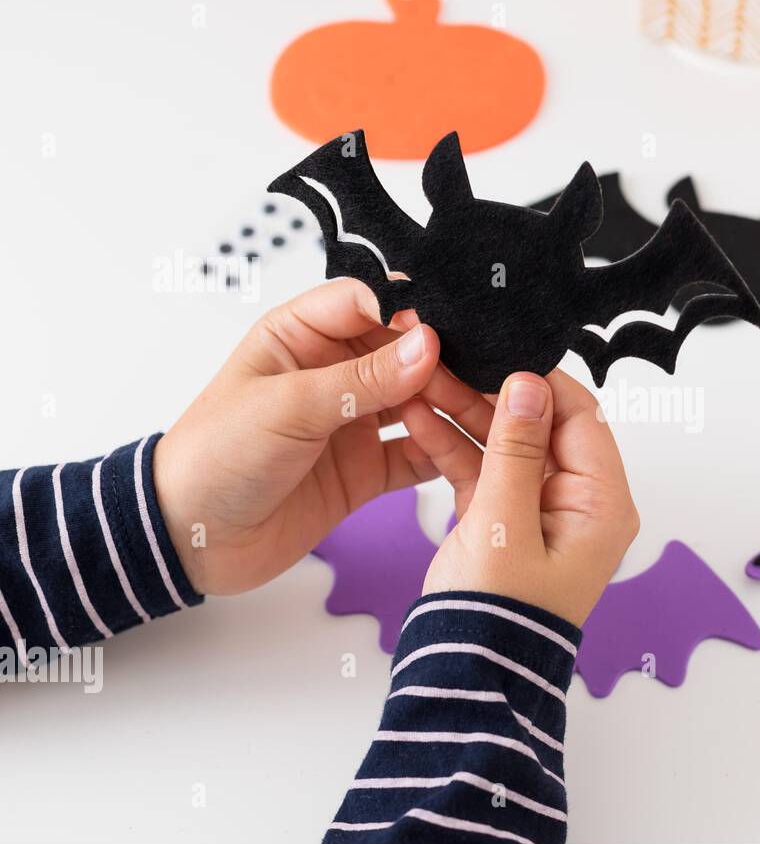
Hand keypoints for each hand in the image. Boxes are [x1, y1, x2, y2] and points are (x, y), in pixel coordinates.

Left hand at [154, 278, 478, 594]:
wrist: (190, 540)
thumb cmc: (215, 458)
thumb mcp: (288, 408)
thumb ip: (362, 379)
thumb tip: (428, 344)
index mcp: (301, 337)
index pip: (368, 303)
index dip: (410, 310)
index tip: (449, 327)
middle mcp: (334, 373)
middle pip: (404, 352)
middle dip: (443, 361)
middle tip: (481, 373)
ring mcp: (354, 422)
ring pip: (419, 401)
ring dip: (450, 405)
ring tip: (486, 410)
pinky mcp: (367, 469)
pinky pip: (418, 453)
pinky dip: (444, 451)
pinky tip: (471, 450)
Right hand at [401, 369, 638, 626]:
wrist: (467, 679)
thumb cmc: (498, 617)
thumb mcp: (506, 524)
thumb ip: (517, 450)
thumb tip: (530, 385)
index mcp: (602, 504)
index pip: (581, 417)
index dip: (540, 380)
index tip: (500, 348)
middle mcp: (578, 503)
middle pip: (540, 425)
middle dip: (491, 392)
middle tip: (448, 358)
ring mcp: (539, 511)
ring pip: (505, 444)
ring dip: (464, 414)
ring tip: (421, 379)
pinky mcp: (503, 521)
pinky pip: (483, 471)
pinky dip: (453, 447)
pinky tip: (417, 418)